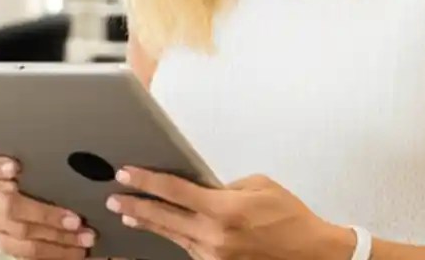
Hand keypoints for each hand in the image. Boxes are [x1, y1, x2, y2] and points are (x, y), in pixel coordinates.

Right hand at [0, 154, 98, 258]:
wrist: (52, 204)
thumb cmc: (51, 176)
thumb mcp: (50, 165)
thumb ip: (51, 163)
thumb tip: (79, 163)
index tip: (16, 167)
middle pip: (7, 206)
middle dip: (44, 214)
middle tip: (75, 219)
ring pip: (22, 233)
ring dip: (57, 237)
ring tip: (85, 237)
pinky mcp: (9, 243)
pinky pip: (28, 253)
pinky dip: (56, 252)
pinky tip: (78, 250)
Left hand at [105, 167, 349, 259]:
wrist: (310, 254)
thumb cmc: (289, 217)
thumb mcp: (259, 186)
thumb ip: (225, 186)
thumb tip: (202, 187)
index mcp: (225, 209)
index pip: (174, 191)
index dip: (146, 181)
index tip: (126, 173)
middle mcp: (214, 236)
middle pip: (164, 218)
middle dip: (135, 206)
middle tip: (113, 199)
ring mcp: (214, 256)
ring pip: (172, 236)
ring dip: (149, 224)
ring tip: (128, 215)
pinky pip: (188, 249)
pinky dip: (174, 237)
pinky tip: (164, 229)